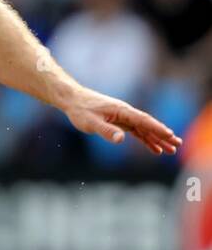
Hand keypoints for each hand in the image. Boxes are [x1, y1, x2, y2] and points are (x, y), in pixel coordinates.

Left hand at [64, 88, 181, 154]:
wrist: (72, 100)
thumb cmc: (80, 110)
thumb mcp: (91, 123)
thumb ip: (106, 131)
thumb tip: (121, 139)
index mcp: (122, 111)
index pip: (143, 120)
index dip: (157, 128)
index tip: (170, 135)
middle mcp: (125, 112)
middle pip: (148, 124)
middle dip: (163, 135)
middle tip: (177, 144)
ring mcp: (123, 117)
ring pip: (144, 129)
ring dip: (157, 139)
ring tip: (171, 149)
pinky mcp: (119, 121)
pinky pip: (136, 131)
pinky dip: (146, 139)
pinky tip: (154, 148)